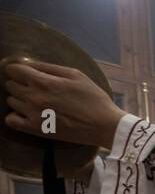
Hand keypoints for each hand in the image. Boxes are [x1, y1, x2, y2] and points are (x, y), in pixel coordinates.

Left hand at [3, 60, 125, 149]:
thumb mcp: (75, 75)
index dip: (19, 69)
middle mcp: (34, 97)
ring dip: (20, 100)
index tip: (27, 73)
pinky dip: (15, 116)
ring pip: (11, 101)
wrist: (106, 126)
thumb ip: (48, 67)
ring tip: (37, 103)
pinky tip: (27, 115)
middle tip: (36, 89)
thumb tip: (26, 63)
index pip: (13, 69)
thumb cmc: (94, 98)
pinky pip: (11, 120)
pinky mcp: (37, 129)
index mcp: (43, 81)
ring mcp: (33, 114)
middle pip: (10, 85)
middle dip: (20, 84)